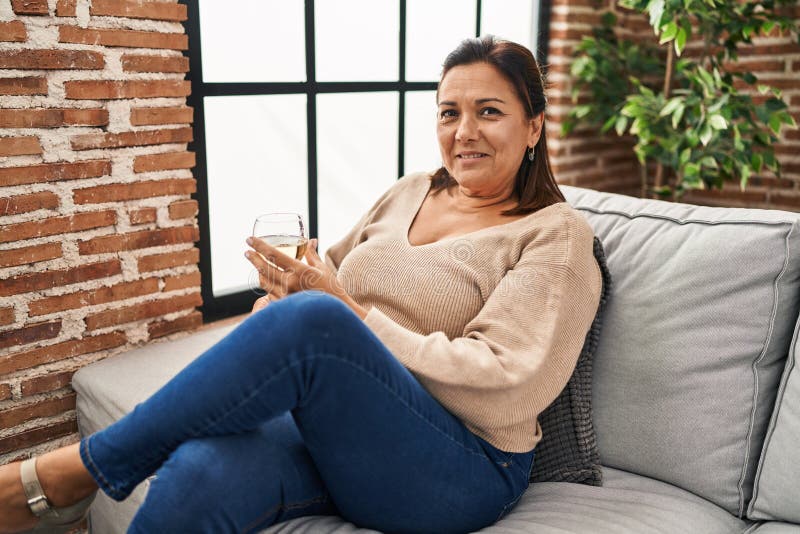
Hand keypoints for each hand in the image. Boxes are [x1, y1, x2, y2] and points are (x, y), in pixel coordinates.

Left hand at [245, 237, 367, 318]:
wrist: (334, 313)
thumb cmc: (332, 289)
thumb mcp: (323, 269)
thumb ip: (312, 254)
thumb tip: (311, 240)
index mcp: (300, 270)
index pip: (273, 255)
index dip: (259, 246)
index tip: (249, 240)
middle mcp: (290, 283)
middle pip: (263, 268)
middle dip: (253, 258)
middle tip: (247, 252)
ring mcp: (285, 296)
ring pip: (264, 282)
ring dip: (258, 272)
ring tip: (257, 266)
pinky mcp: (284, 306)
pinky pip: (269, 293)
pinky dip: (267, 285)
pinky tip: (268, 281)